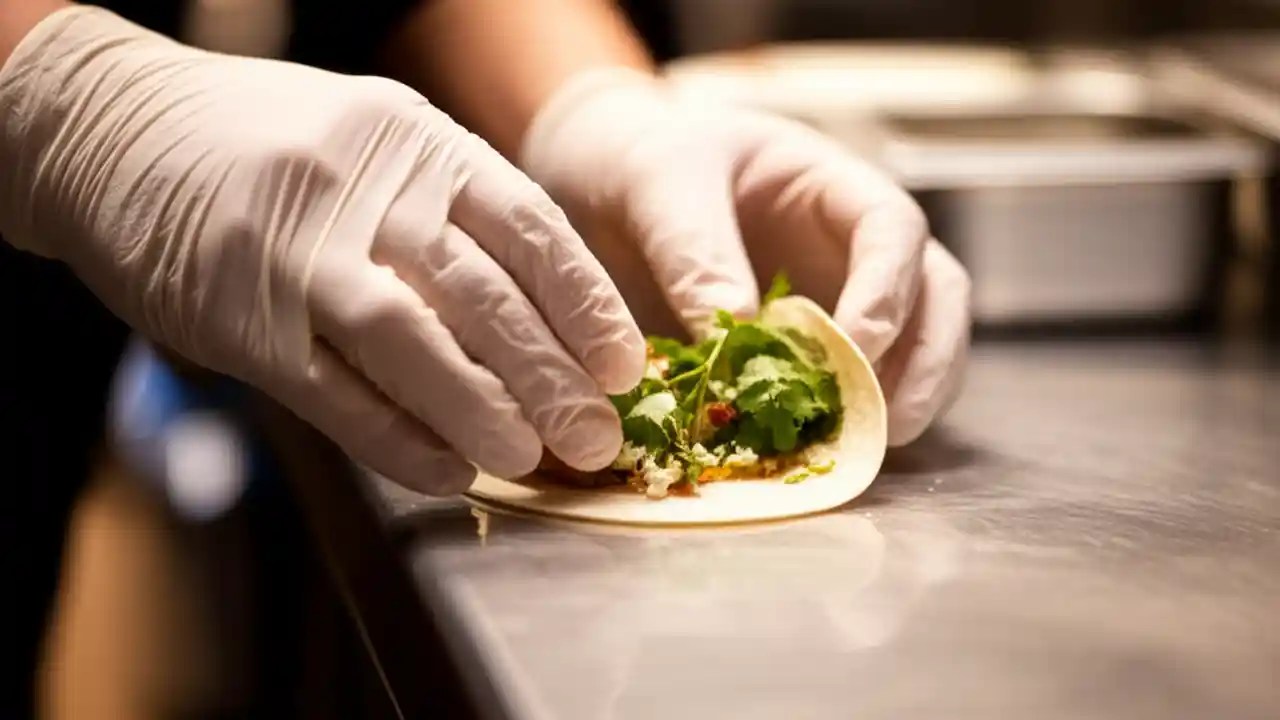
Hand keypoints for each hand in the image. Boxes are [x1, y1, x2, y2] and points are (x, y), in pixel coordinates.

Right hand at [0, 8, 644, 492]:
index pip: (528, 227)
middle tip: (594, 437)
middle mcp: (362, 194)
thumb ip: (451, 212)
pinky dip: (395, 440)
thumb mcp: (376, 140)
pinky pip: (332, 394)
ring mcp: (296, 257)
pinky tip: (446, 470)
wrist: (117, 129)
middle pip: (482, 294)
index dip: (584, 304)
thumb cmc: (271, 144)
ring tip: (528, 458)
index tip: (624, 366)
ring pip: (409, 342)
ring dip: (479, 410)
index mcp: (414, 144)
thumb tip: (547, 313)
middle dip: (550, 375)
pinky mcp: (239, 322)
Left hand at [522, 69, 969, 445]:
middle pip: (934, 295)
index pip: (893, 227)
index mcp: (829, 185)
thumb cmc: (641, 163)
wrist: (603, 188)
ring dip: (901, 400)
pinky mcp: (804, 351)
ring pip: (911, 349)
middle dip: (927, 359)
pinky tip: (815, 453)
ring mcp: (837, 299)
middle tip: (886, 420)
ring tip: (861, 448)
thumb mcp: (659, 185)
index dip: (890, 287)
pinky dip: (843, 421)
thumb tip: (738, 330)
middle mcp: (851, 246)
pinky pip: (845, 388)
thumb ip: (694, 251)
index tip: (856, 343)